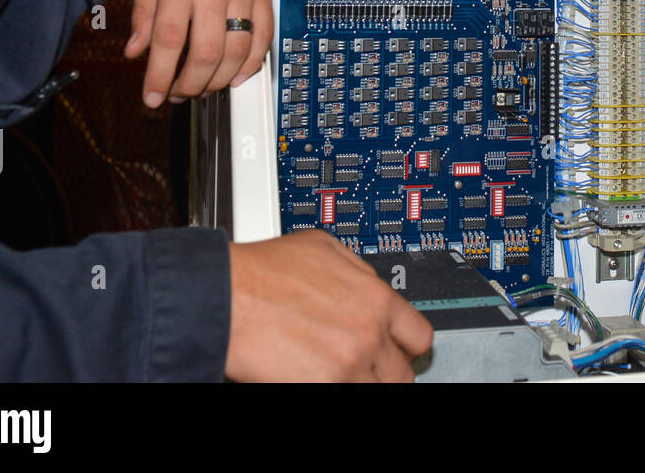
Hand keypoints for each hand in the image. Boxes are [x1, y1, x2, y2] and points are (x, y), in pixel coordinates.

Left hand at [125, 0, 271, 106]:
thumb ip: (143, 10)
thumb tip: (136, 51)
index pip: (170, 39)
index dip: (160, 76)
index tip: (151, 98)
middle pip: (207, 52)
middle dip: (190, 84)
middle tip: (177, 95)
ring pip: (238, 50)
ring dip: (219, 79)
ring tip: (201, 87)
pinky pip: (264, 36)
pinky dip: (252, 63)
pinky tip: (236, 75)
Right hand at [225, 231, 433, 380]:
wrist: (226, 296)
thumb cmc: (263, 271)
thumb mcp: (325, 248)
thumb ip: (358, 272)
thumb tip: (371, 285)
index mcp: (376, 298)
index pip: (419, 337)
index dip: (406, 347)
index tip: (397, 352)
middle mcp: (368, 334)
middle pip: (402, 374)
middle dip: (384, 372)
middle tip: (364, 369)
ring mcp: (347, 366)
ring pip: (376, 390)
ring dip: (360, 383)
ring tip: (338, 374)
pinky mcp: (323, 388)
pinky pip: (345, 397)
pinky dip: (334, 389)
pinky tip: (314, 379)